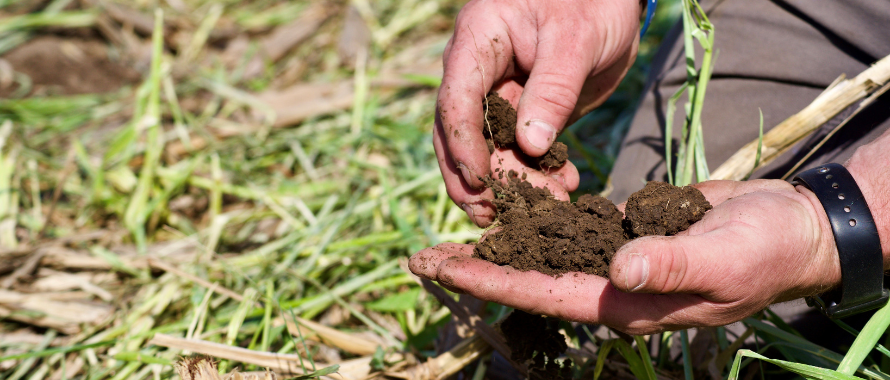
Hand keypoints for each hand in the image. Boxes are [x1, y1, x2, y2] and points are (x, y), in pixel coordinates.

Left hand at [409, 179, 840, 333]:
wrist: (791, 229)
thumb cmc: (763, 251)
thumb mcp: (723, 260)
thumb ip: (671, 266)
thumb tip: (618, 270)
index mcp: (625, 302)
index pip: (542, 292)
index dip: (489, 279)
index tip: (444, 267)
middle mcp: (611, 287)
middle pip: (529, 277)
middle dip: (477, 266)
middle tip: (423, 254)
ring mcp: (616, 263)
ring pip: (544, 254)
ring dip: (500, 243)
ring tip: (454, 232)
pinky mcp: (626, 234)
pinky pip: (572, 231)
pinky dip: (538, 222)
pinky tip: (510, 213)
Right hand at [435, 0, 640, 226]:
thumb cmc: (592, 1)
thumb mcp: (576, 40)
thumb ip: (553, 90)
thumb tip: (530, 147)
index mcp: (477, 41)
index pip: (456, 100)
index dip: (462, 144)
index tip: (479, 182)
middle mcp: (477, 72)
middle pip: (460, 135)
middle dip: (478, 178)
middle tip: (496, 215)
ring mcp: (497, 94)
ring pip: (489, 150)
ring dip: (514, 183)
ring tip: (552, 203)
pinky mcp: (521, 113)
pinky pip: (518, 151)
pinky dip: (537, 174)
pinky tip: (564, 187)